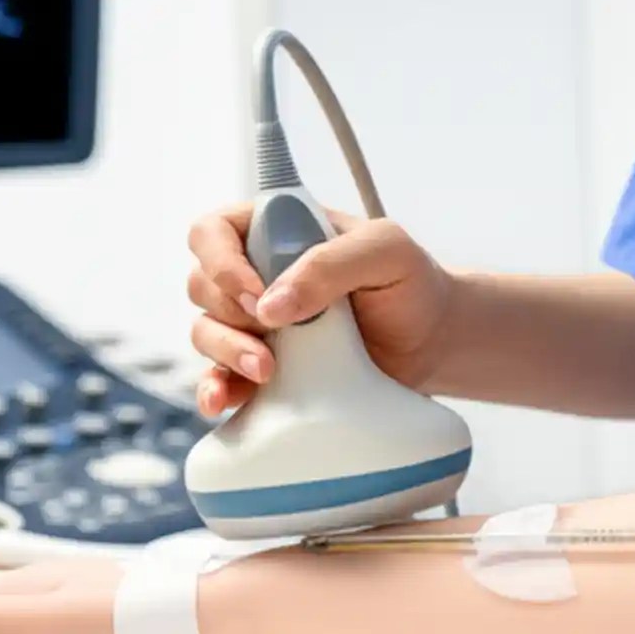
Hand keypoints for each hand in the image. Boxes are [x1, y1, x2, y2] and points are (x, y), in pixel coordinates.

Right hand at [0, 559, 134, 633]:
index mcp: (23, 585)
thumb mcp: (45, 627)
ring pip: (2, 598)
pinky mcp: (103, 613)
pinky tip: (22, 632)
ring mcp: (78, 594)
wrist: (218, 624)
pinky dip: (5, 618)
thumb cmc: (137, 629)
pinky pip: (36, 610)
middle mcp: (47, 582)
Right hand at [186, 204, 454, 416]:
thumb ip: (328, 263)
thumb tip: (270, 305)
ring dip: (226, 352)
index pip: (213, 232)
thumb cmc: (411, 284)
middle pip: (202, 285)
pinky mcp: (261, 370)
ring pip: (205, 332)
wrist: (433, 344)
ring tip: (268, 371)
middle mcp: (255, 275)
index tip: (256, 290)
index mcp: (274, 231)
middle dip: (230, 310)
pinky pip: (219, 379)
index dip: (221, 261)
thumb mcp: (384, 251)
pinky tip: (223, 401)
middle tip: (274, 328)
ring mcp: (255, 326)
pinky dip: (214, 390)